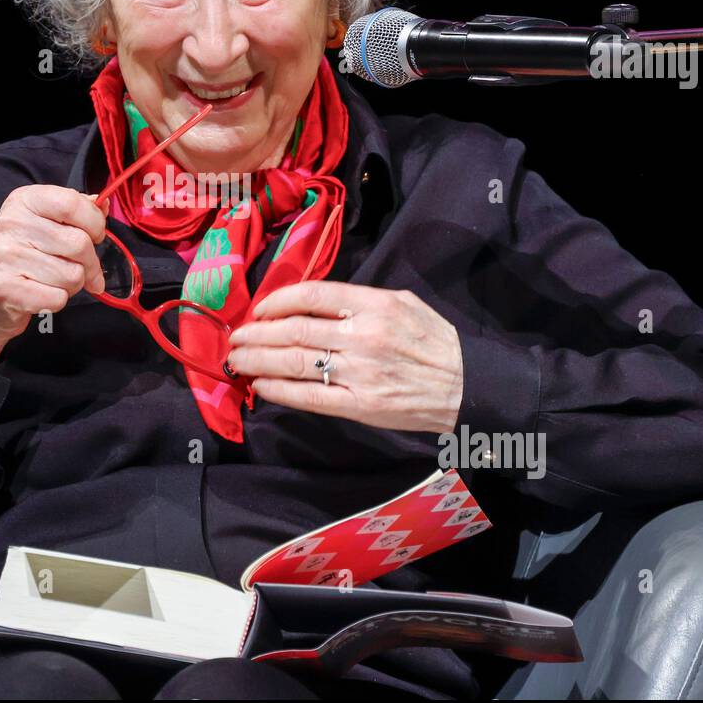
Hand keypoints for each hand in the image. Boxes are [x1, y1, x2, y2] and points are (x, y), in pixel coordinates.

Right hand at [0, 185, 106, 366]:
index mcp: (23, 201)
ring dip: (71, 285)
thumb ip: (72, 211)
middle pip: (79, 243)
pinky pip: (58, 298)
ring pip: (73, 274)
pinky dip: (57, 301)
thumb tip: (102, 203)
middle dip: (90, 263)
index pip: (72, 203)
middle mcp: (11, 224)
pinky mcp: (6, 288)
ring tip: (53, 281)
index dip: (95, 224)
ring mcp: (6, 256)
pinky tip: (41, 294)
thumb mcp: (38, 224)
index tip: (96, 236)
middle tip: (83, 270)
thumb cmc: (14, 257)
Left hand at [224, 281, 463, 433]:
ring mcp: (360, 373)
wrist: (467, 386)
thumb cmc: (432, 341)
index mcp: (375, 306)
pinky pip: (310, 397)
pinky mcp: (360, 406)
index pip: (313, 296)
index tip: (260, 308)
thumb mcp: (403, 303)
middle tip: (235, 335)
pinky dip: (280, 390)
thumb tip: (312, 301)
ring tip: (237, 358)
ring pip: (296, 362)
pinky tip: (260, 385)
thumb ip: (359, 300)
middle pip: (295, 330)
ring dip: (258, 359)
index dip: (278, 300)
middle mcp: (363, 337)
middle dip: (257, 332)